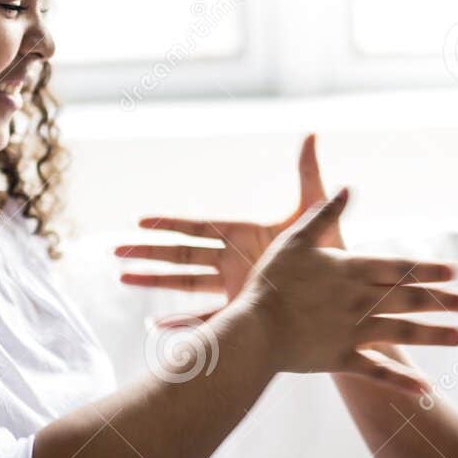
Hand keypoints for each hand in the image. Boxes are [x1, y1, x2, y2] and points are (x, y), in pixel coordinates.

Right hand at [117, 134, 342, 328]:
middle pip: (182, 256)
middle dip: (149, 253)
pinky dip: (182, 322)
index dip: (170, 224)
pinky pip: (208, 317)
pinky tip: (155, 324)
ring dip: (155, 282)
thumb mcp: (315, 210)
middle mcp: (233, 260)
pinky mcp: (244, 310)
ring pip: (186, 285)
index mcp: (243, 234)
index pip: (198, 228)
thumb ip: (308, 173)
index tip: (140, 221)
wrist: (341, 288)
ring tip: (123, 278)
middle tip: (115, 251)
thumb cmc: (329, 248)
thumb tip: (311, 133)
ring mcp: (235, 287)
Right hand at [229, 189, 457, 390]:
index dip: (429, 269)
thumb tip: (348, 187)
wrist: (254, 330)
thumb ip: (324, 214)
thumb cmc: (270, 281)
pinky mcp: (340, 360)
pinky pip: (377, 372)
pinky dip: (401, 381)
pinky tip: (425, 388)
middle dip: (444, 301)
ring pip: (402, 333)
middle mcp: (359, 301)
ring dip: (435, 335)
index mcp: (350, 271)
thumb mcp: (296, 239)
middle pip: (409, 300)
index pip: (399, 268)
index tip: (456, 271)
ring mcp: (352, 333)